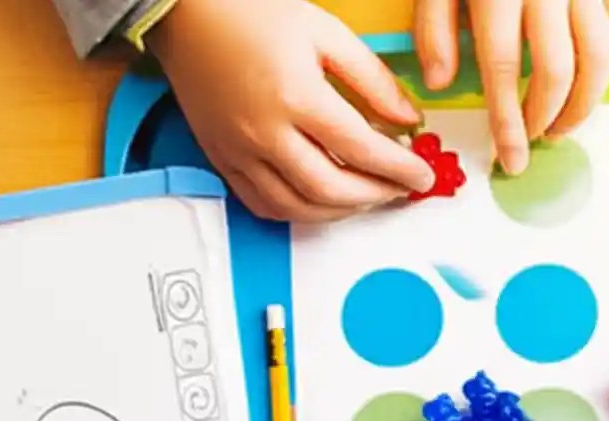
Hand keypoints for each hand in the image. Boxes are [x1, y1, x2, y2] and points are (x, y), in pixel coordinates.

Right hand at [148, 0, 435, 221]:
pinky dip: (299, 212)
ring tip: (368, 196)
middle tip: (401, 188)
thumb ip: (373, 80)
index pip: (362, 150)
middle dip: (377, 195)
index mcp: (295, 96)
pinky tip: (322, 201)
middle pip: (332, 190)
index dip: (400, 169)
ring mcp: (239, 151)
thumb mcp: (327, 32)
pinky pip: (263, 205)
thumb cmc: (249, 11)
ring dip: (342, 211)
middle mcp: (264, 132)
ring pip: (298, 208)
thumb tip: (407, 119)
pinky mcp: (222, 158)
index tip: (422, 175)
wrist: (186, 12)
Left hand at [414, 0, 608, 174]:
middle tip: (534, 141)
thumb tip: (439, 83)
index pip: (502, 67)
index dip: (507, 121)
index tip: (509, 159)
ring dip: (585, 103)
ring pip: (600, 57)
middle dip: (547, 118)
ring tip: (563, 124)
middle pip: (557, 70)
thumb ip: (434, 26)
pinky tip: (593, 76)